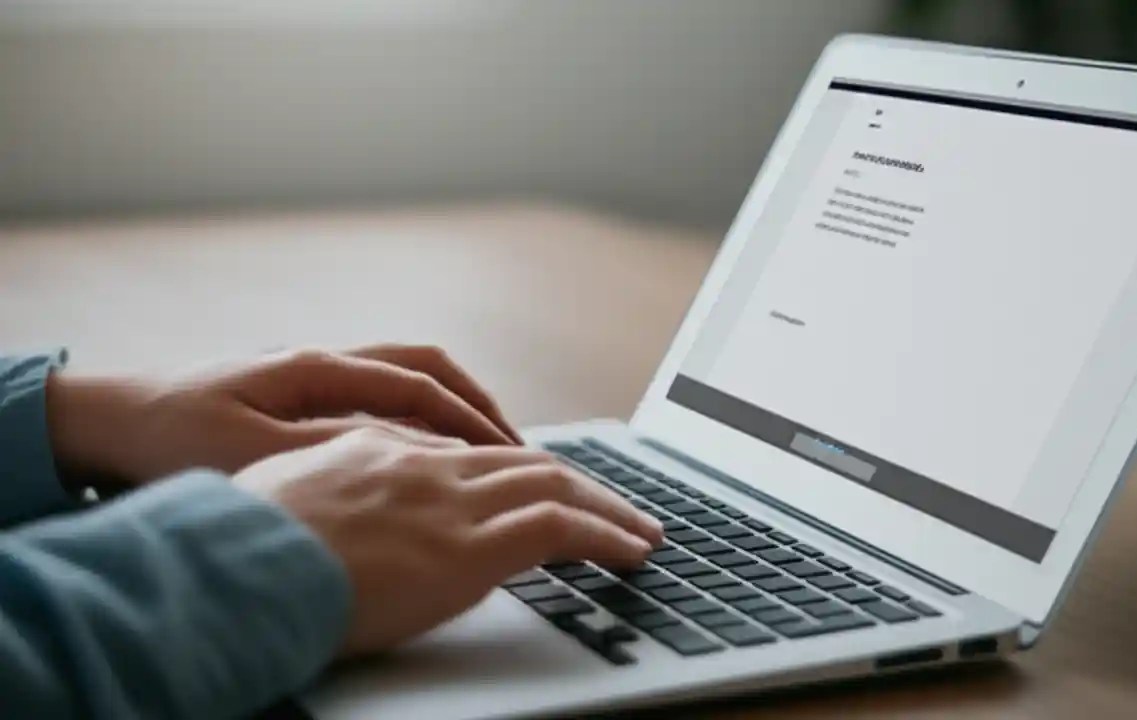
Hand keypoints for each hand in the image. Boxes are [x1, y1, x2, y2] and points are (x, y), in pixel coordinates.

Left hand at [47, 345, 521, 488]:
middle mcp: (322, 360)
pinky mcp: (299, 395)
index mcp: (317, 367)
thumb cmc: (173, 435)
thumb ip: (336, 444)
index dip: (470, 420)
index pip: (419, 386)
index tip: (507, 454)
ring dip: (451, 405)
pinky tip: (424, 449)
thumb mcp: (255, 449)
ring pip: (404, 376)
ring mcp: (312, 374)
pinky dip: (418, 414)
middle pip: (424, 366)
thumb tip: (412, 447)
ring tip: (484, 444)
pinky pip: (379, 395)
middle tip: (514, 445)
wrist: (110, 421)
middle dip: (476, 402)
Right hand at [234, 427, 663, 654]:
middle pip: (524, 462)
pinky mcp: (472, 546)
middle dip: (576, 483)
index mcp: (381, 451)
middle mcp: (427, 466)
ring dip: (606, 508)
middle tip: (613, 502)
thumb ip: (329, 492)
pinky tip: (632, 550)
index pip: (469, 454)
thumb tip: (343, 512)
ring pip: (555, 486)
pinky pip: (562, 529)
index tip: (538, 486)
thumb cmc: (240, 545)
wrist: (236, 566)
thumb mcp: (281, 498)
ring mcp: (452, 503)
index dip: (513, 471)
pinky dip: (606, 535)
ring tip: (640, 529)